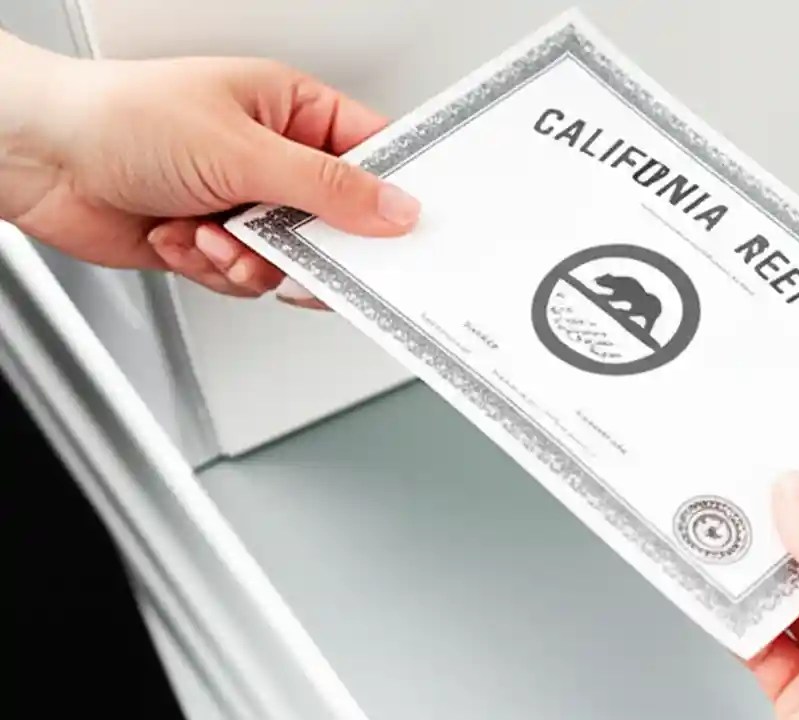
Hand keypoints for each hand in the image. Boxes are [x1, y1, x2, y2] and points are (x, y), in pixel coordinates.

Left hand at [0, 33, 418, 302]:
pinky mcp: (215, 242)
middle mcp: (272, 156)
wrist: (39, 158)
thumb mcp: (243, 150)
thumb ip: (327, 188)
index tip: (408, 228)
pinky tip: (184, 238)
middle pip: (336, 218)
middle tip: (299, 248)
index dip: (393, 191)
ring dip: (251, 258)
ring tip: (214, 235)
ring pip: (292, 258)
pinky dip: (216, 268)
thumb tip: (393, 208)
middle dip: (309, 241)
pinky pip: (249, 277)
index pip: (371, 151)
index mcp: (291, 109)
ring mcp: (244, 202)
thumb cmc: (123, 118)